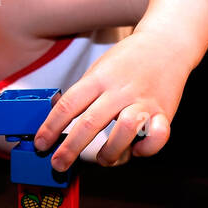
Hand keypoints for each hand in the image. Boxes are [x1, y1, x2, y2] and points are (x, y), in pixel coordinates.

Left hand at [32, 30, 188, 169]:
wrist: (166, 43)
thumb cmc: (130, 60)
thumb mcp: (100, 69)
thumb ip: (85, 94)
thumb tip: (63, 124)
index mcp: (99, 79)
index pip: (68, 105)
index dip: (51, 127)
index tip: (41, 144)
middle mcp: (119, 90)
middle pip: (90, 122)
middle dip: (70, 149)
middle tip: (58, 164)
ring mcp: (143, 101)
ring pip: (124, 131)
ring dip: (110, 152)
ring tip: (103, 159)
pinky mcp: (163, 112)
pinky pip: (157, 136)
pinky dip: (146, 149)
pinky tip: (138, 150)